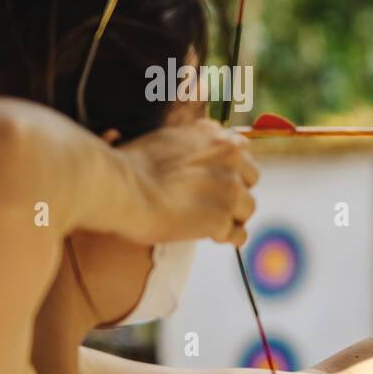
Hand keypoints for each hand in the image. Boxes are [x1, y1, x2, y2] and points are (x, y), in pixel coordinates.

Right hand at [119, 118, 258, 246]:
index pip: (241, 150)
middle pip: (251, 178)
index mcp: (215, 137)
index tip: (218, 178)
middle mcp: (229, 159)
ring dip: (232, 216)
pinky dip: (226, 237)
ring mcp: (228, 190)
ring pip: (248, 208)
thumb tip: (210, 136)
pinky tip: (211, 236)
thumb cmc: (131, 165)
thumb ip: (194, 140)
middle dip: (236, 191)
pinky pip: (238, 235)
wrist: (121, 188)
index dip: (230, 167)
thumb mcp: (167, 138)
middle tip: (215, 201)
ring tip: (211, 221)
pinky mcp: (222, 218)